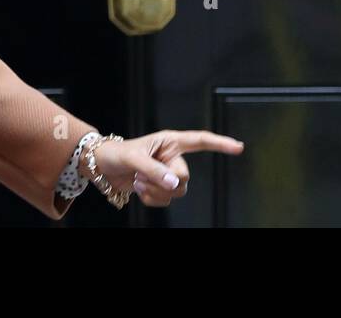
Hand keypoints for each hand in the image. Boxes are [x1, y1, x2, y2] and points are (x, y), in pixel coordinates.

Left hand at [89, 130, 244, 206]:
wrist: (103, 167)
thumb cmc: (118, 154)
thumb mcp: (134, 159)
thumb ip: (155, 170)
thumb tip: (174, 184)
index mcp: (171, 141)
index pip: (200, 141)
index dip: (220, 144)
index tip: (238, 147)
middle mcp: (172, 157)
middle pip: (185, 176)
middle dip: (165, 182)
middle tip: (145, 176)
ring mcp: (167, 173)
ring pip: (177, 192)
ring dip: (156, 192)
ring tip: (139, 182)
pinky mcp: (160, 187)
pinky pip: (165, 201)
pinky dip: (151, 200)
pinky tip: (139, 189)